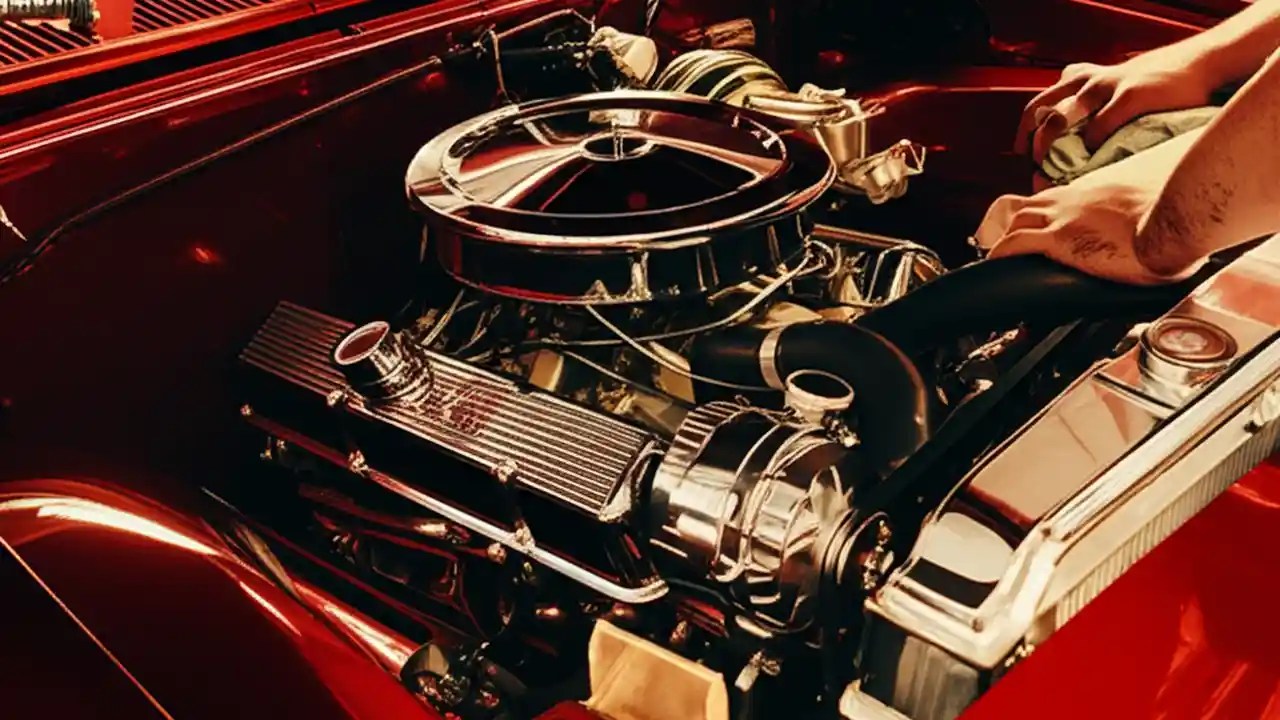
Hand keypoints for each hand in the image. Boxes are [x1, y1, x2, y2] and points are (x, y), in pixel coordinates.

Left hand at [974, 180, 1200, 285]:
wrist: (1176, 221)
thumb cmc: (1175, 221)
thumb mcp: (1155, 214)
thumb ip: (1145, 219)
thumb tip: (1155, 233)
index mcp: (1099, 192)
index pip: (1061, 197)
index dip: (1045, 210)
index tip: (1041, 223)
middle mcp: (1077, 199)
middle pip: (1031, 205)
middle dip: (1017, 221)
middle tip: (1009, 239)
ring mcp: (1065, 217)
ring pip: (1018, 220)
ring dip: (1005, 236)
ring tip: (999, 254)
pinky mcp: (1060, 238)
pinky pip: (1016, 243)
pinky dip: (1000, 252)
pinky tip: (995, 263)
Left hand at [1016, 48, 1216, 162]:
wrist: (1200, 62)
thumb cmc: (1156, 80)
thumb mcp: (1114, 81)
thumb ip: (1090, 99)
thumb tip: (1073, 134)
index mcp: (1080, 78)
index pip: (1035, 107)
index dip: (1024, 135)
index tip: (1026, 159)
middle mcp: (1086, 80)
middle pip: (1038, 113)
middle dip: (1031, 147)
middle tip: (1037, 172)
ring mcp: (1106, 86)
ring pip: (1057, 118)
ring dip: (1049, 150)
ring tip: (1054, 172)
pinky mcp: (1130, 96)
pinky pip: (1097, 127)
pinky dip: (1089, 148)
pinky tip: (1093, 163)